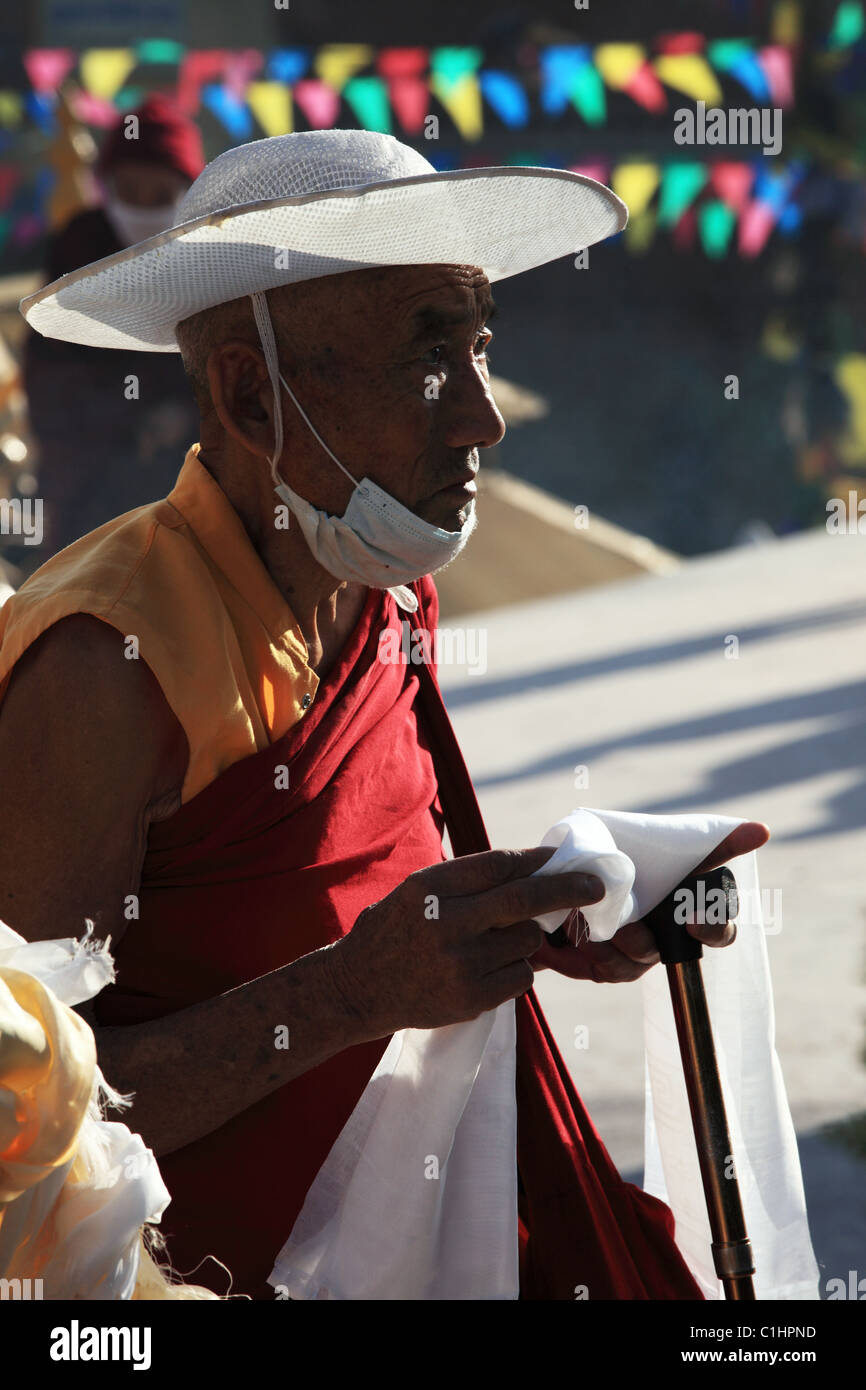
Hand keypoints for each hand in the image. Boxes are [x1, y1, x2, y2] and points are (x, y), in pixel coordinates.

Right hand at [327, 847, 605, 1036]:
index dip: (536, 859)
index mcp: (430, 888)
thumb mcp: (418, 891)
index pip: (497, 864)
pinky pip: (521, 976)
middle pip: (523, 899)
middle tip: (595, 885)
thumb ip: (467, 879)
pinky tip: (487, 969)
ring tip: (494, 943)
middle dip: (567, 889)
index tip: (562, 857)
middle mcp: (445, 922)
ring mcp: (459, 963)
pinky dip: (517, 970)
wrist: (358, 988)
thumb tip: (534, 867)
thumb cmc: (396, 930)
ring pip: (527, 941)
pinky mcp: (471, 998)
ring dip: (526, 937)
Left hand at [531, 821, 769, 982]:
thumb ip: (712, 841)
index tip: (692, 920)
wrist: (559, 877)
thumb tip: (763, 829)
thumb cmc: (621, 856)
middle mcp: (667, 934)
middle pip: (673, 952)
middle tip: (622, 928)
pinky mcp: (608, 966)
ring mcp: (639, 953)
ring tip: (586, 926)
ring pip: (636, 962)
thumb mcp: (662, 843)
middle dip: (644, 941)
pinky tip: (573, 937)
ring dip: (612, 945)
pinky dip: (588, 953)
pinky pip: (605, 970)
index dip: (712, 928)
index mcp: (686, 907)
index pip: (719, 929)